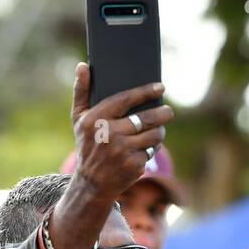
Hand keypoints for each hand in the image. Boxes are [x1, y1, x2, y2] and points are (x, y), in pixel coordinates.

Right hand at [68, 62, 173, 207]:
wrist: (92, 183)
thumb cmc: (87, 144)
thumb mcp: (79, 119)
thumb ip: (81, 92)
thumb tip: (82, 66)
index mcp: (96, 119)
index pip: (125, 99)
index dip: (145, 92)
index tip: (160, 87)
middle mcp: (109, 134)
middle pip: (146, 118)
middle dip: (162, 113)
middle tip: (168, 111)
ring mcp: (122, 151)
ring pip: (153, 134)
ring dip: (160, 131)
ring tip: (159, 128)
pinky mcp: (134, 165)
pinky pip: (152, 150)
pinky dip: (153, 147)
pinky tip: (149, 145)